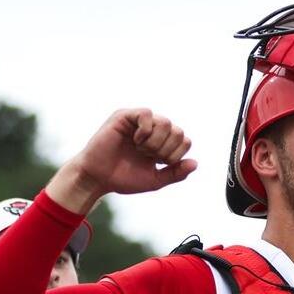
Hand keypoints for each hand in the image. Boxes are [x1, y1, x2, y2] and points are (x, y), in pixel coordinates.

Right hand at [47, 108, 196, 213]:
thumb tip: (195, 163)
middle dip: (167, 150)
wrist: (98, 178)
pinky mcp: (125, 116)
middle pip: (178, 131)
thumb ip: (175, 173)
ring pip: (165, 122)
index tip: (159, 163)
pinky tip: (136, 140)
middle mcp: (152, 129)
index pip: (184, 140)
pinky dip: (145, 131)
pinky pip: (147, 114)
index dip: (176, 154)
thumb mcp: (155, 180)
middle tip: (149, 157)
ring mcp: (139, 121)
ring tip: (141, 149)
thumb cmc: (123, 178)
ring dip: (156, 142)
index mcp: (161, 143)